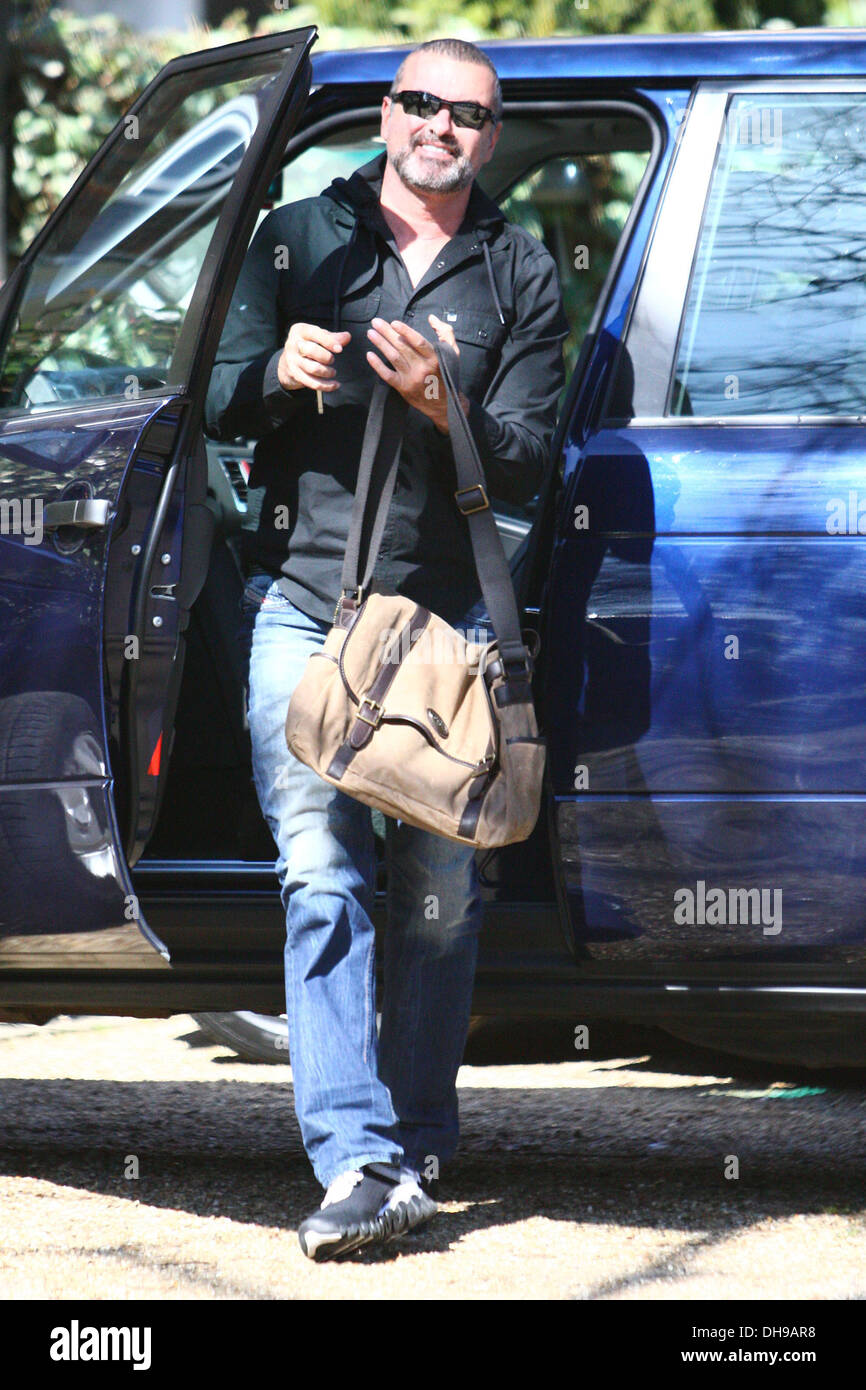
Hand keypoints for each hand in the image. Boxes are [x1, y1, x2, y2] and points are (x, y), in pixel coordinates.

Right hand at [277, 322, 350, 391]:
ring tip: (333, 372)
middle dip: (326, 357)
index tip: (339, 349)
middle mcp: (293, 344)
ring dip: (327, 372)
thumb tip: (347, 337)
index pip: (314, 333)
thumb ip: (333, 336)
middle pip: (311, 350)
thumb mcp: (318, 335)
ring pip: (312, 368)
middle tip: (332, 360)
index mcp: (300, 330)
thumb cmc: (308, 344)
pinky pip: (312, 383)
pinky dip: (326, 386)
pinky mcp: (295, 375)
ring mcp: (293, 361)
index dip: (328, 341)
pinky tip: (335, 385)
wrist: (288, 360)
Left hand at [366, 314, 468, 431]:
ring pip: (393, 358)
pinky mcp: (403, 388)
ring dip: (380, 344)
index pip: (418, 341)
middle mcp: (422, 368)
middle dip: (387, 333)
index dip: (405, 331)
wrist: (445, 404)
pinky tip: (370, 355)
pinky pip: (387, 376)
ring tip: (371, 333)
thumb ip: (445, 332)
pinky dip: (377, 365)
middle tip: (376, 322)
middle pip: (402, 347)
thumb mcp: (453, 353)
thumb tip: (431, 318)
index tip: (394, 322)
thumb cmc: (447, 375)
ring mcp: (411, 379)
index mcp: (435, 358)